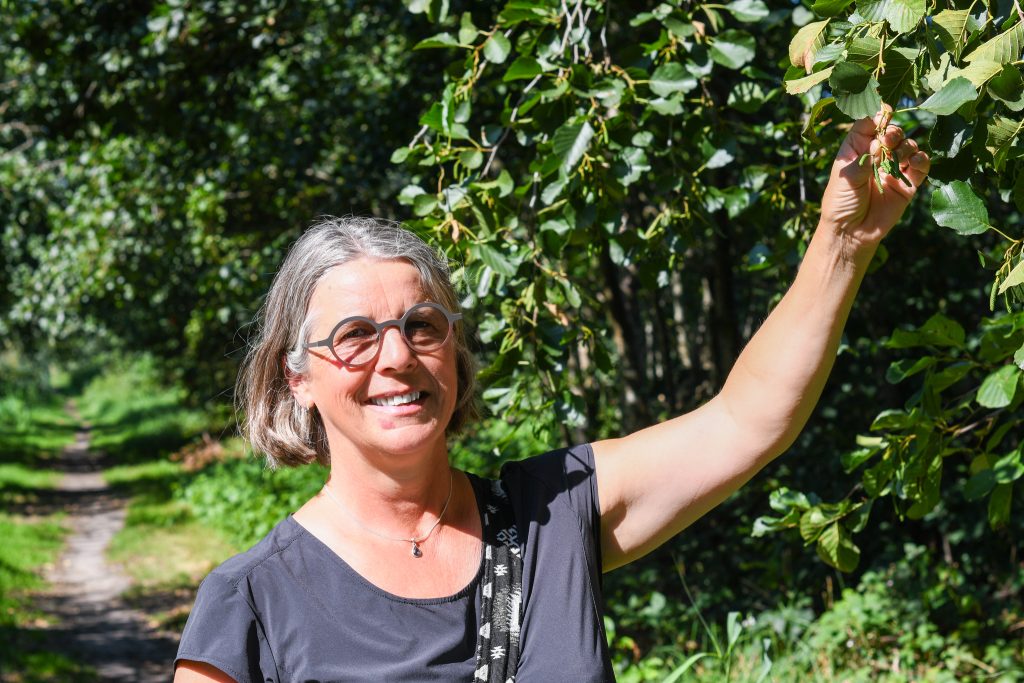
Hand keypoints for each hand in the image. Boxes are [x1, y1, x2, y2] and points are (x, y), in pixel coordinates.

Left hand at [819, 105, 930, 248]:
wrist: (851, 233)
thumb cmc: (840, 203)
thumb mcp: (845, 178)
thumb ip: (863, 158)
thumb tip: (879, 141)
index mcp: (855, 150)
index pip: (868, 125)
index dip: (877, 117)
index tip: (885, 113)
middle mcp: (876, 156)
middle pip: (891, 132)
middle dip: (893, 132)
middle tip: (889, 139)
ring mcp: (893, 168)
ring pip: (908, 146)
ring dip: (906, 146)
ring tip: (897, 156)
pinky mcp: (907, 183)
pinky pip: (921, 166)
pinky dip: (922, 160)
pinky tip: (915, 162)